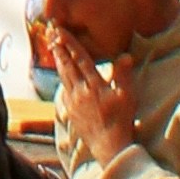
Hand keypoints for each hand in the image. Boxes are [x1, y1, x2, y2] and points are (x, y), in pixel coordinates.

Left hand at [55, 43, 136, 160]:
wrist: (110, 147)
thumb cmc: (121, 121)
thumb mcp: (127, 97)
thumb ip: (124, 75)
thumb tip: (125, 56)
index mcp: (95, 85)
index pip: (80, 59)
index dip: (70, 43)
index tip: (61, 31)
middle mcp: (81, 91)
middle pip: (67, 66)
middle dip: (60, 49)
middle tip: (52, 36)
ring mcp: (74, 103)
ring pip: (63, 78)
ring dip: (58, 63)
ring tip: (54, 52)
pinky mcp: (71, 113)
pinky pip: (63, 92)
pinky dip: (61, 81)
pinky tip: (61, 79)